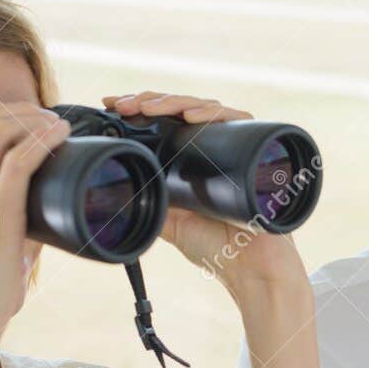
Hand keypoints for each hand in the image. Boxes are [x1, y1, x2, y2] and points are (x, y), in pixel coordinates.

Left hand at [101, 91, 307, 297]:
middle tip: (124, 105)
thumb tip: (119, 190)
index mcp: (191, 159)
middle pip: (182, 107)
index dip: (140, 107)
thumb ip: (151, 205)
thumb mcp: (170, 224)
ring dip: (173, 102)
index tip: (113, 105)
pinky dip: (213, 113)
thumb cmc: (217, 247)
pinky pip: (237, 118)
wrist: (249, 267)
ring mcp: (235, 145)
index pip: (166, 121)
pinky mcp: (256, 148)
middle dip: (149, 100)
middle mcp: (214, 147)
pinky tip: (190, 116)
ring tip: (149, 108)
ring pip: (204, 106)